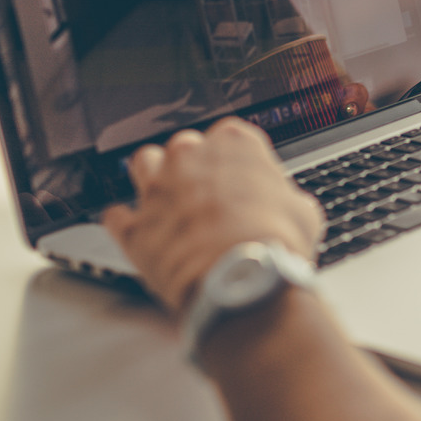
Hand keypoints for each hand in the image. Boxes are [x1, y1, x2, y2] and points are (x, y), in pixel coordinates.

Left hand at [102, 118, 323, 315]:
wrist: (244, 282)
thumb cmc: (276, 244)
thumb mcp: (302, 212)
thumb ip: (285, 198)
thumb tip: (287, 207)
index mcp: (233, 142)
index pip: (230, 137)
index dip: (236, 163)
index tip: (242, 182)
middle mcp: (189, 156)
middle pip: (184, 148)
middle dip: (194, 169)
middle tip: (210, 198)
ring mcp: (156, 189)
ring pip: (142, 164)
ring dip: (153, 179)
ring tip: (168, 202)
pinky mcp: (134, 227)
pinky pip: (117, 216)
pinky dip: (126, 223)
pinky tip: (140, 232)